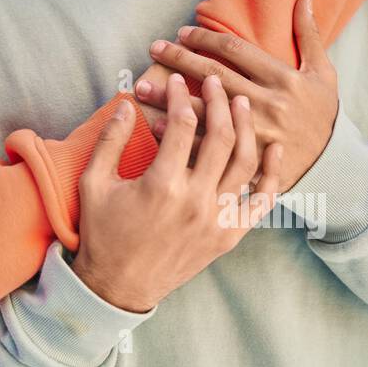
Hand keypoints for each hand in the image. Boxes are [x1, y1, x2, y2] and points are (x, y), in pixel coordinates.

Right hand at [71, 72, 282, 312]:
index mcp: (161, 184)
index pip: (181, 124)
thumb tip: (125, 104)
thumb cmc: (103, 233)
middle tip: (214, 80)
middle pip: (221, 136)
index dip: (181, 95)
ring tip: (242, 102)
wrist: (119, 287)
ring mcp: (217, 220)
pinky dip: (272, 174)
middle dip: (219, 101)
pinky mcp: (229, 236)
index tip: (179, 79)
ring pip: (245, 162)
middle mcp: (195, 200)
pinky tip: (274, 149)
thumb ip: (110, 140)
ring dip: (246, 127)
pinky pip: (261, 201)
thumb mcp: (93, 183)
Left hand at [136, 0, 337, 192]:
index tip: (182, 32)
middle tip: (154, 48)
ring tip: (142, 87)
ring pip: (206, 112)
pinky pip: (209, 148)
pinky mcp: (248, 160)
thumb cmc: (324, 113)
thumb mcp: (324, 72)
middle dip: (180, 60)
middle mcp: (268, 104)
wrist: (335, 163)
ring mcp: (256, 133)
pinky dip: (182, 137)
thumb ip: (309, 35)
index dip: (206, 38)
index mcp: (283, 79)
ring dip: (170, 99)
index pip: (236, 50)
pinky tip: (157, 126)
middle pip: (214, 77)